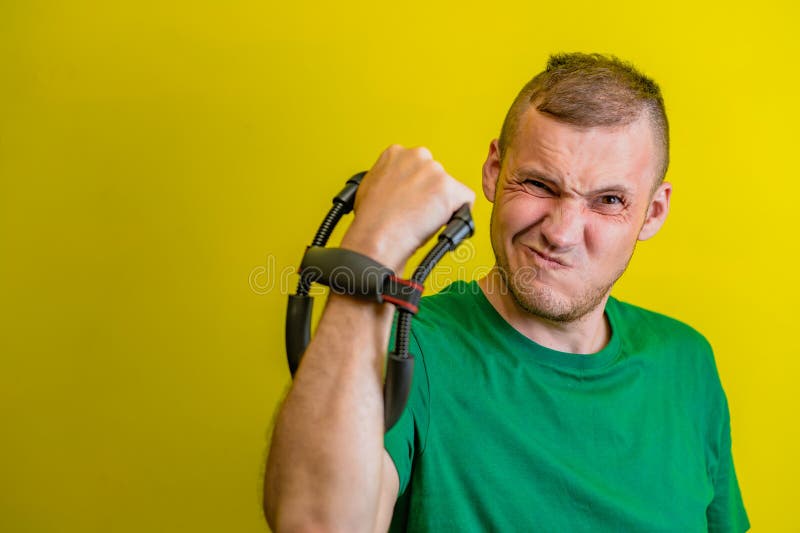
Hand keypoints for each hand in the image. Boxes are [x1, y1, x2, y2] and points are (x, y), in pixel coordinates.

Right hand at [341, 145, 474, 271]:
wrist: (377, 237)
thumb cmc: (370, 220)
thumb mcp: (369, 185)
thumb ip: (388, 177)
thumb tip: (397, 185)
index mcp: (396, 153)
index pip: (417, 165)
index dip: (416, 186)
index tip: (412, 199)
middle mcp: (417, 156)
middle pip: (435, 175)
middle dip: (430, 193)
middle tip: (418, 213)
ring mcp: (435, 171)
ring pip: (450, 189)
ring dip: (442, 204)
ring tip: (423, 221)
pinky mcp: (450, 188)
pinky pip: (467, 200)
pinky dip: (459, 214)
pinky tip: (441, 223)